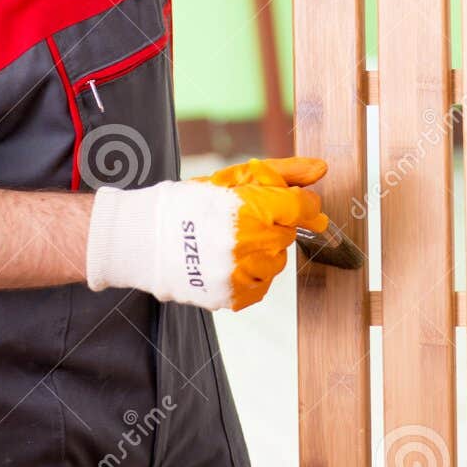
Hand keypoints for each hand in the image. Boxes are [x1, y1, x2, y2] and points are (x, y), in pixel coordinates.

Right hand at [84, 161, 328, 312]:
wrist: (145, 240)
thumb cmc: (189, 204)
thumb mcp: (234, 178)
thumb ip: (282, 172)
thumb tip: (321, 169)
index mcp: (249, 210)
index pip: (299, 208)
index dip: (301, 204)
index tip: (293, 204)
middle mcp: (247, 245)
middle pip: (287, 234)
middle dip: (272, 225)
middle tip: (243, 220)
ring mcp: (240, 274)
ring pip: (277, 262)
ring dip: (263, 251)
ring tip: (232, 242)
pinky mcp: (232, 297)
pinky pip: (261, 285)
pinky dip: (251, 274)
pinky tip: (229, 261)